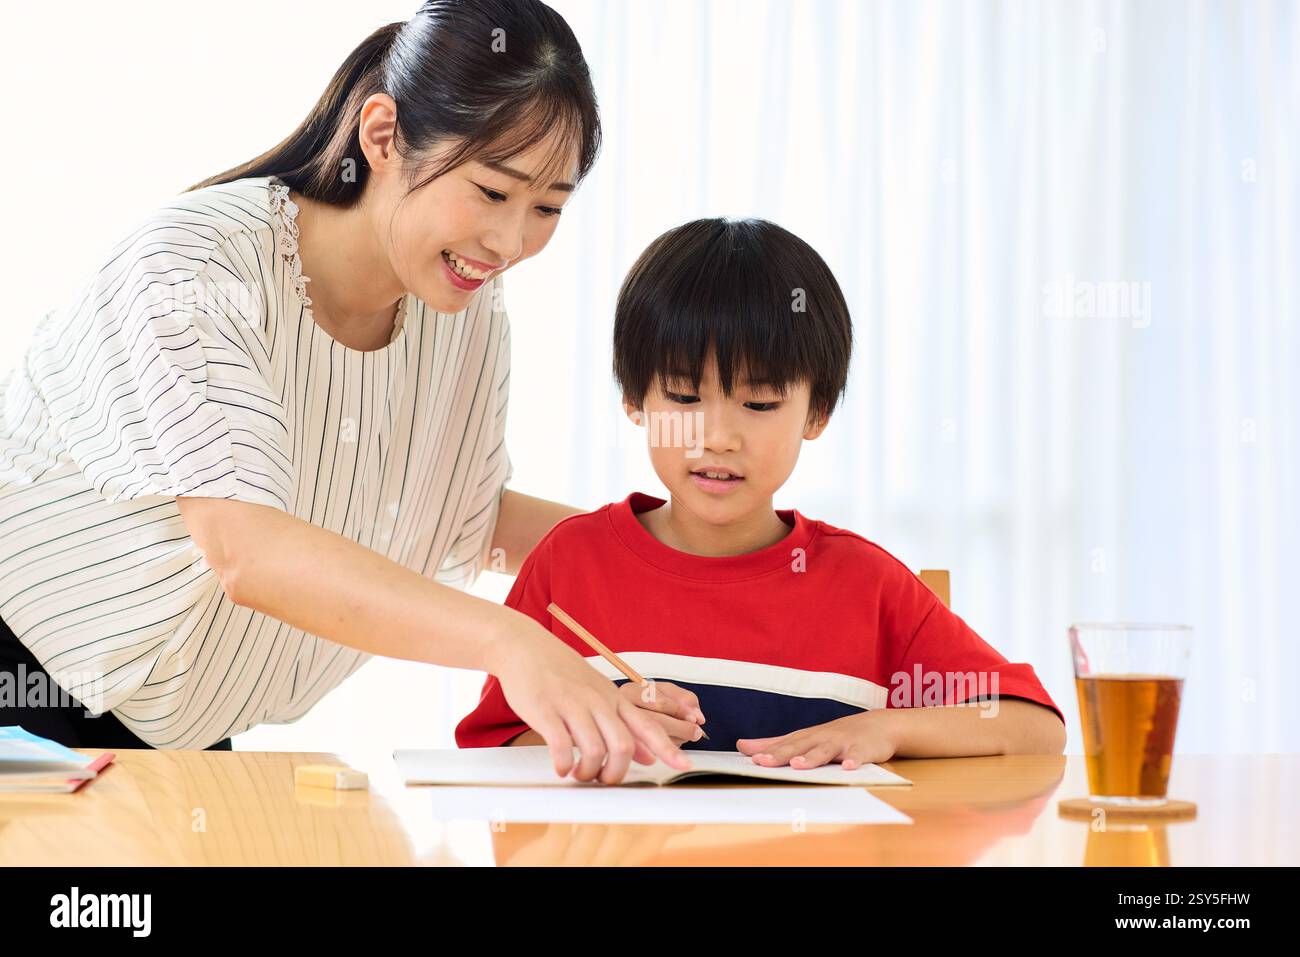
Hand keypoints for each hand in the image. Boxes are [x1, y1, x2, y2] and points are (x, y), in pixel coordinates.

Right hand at [484, 611, 691, 783]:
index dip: (668, 748)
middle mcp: (597, 701)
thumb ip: (624, 724)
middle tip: (602, 779)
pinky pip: (560, 745)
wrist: (526, 647)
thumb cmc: (563, 674)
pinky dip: (564, 764)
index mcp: (613, 699)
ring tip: (578, 773)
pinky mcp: (545, 709)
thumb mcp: (599, 694)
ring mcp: (572, 704)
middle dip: (616, 774)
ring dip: (588, 772)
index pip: (648, 725)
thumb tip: (648, 757)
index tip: (685, 767)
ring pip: (595, 749)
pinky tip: (560, 767)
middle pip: (623, 745)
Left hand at [736, 712, 895, 769]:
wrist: (878, 725)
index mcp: (807, 737)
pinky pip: (858, 756)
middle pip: (799, 747)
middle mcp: (821, 738)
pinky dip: (853, 761)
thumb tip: (742, 746)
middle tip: (763, 762)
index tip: (749, 757)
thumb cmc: (836, 735)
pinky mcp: (863, 749)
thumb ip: (775, 744)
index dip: (767, 751)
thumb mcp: (806, 737)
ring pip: (825, 751)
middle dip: (781, 754)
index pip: (784, 744)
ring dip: (812, 758)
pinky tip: (848, 767)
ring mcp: (842, 743)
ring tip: (797, 765)